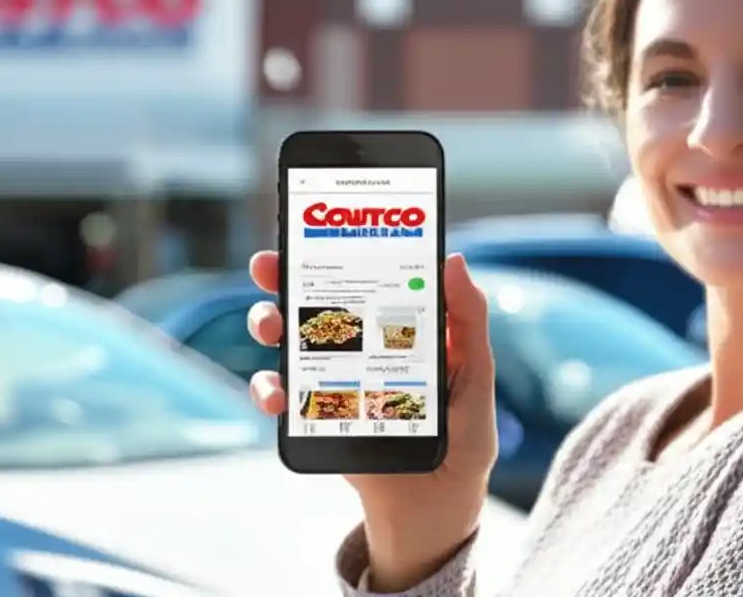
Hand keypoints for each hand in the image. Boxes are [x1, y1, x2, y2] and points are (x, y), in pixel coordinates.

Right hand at [246, 251, 497, 590]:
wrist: (434, 515)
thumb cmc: (464, 445)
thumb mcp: (476, 381)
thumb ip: (470, 324)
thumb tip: (454, 260)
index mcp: (400, 331)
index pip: (365, 278)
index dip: (338, 250)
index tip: (316, 227)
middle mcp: (361, 349)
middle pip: (315, 301)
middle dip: (283, 278)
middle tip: (266, 265)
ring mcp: (334, 382)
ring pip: (289, 342)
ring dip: (268, 325)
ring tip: (269, 325)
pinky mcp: (315, 419)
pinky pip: (282, 395)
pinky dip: (269, 388)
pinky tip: (275, 391)